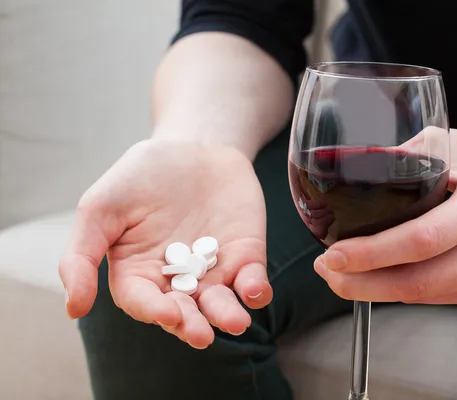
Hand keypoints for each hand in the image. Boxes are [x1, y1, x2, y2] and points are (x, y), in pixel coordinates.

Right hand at [59, 139, 271, 348]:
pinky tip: (255, 290)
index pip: (143, 302)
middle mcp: (177, 280)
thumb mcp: (100, 208)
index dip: (153, 311)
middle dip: (193, 325)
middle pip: (184, 312)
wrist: (191, 146)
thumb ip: (82, 256)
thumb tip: (73, 309)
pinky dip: (255, 288)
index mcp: (139, 273)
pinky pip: (251, 279)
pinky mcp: (245, 255)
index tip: (166, 313)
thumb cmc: (140, 177)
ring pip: (220, 303)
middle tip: (201, 335)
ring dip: (227, 315)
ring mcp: (213, 270)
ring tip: (235, 322)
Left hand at [314, 129, 456, 303]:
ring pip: (423, 296)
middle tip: (326, 270)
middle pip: (417, 282)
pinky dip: (400, 290)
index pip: (419, 240)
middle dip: (361, 284)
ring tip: (340, 275)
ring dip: (375, 291)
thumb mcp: (456, 144)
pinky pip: (437, 296)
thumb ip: (406, 156)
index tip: (332, 255)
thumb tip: (353, 167)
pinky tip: (375, 278)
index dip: (371, 254)